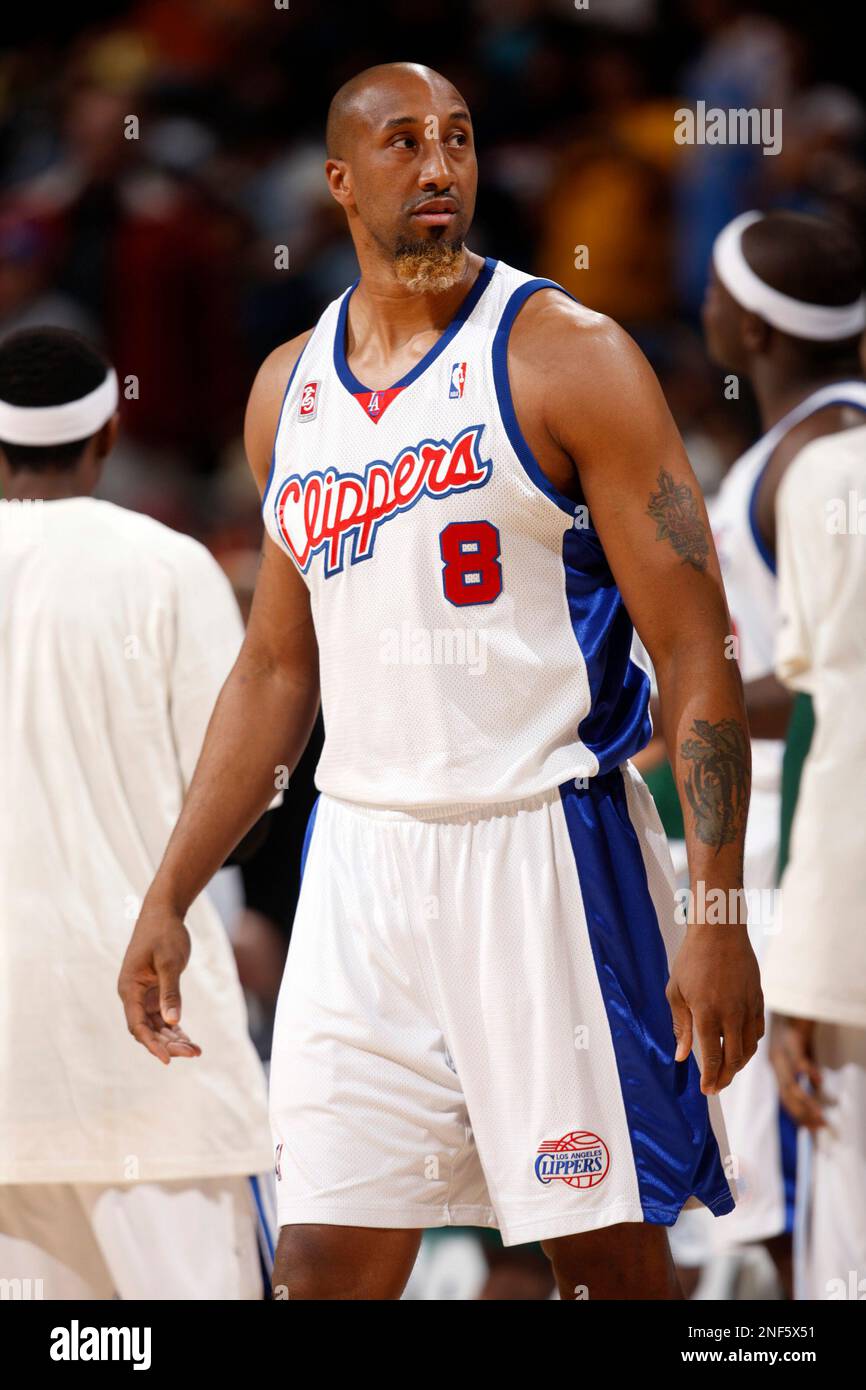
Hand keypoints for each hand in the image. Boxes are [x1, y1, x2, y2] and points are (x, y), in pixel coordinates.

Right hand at [118, 904, 200, 1064]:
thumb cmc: (164, 934)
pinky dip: (175, 1028)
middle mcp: (133, 995)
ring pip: (156, 1026)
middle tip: (193, 1053)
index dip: (152, 1044)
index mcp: (129, 988)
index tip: (168, 1059)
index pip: (138, 1025)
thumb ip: (170, 992)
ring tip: (195, 1050)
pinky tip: (189, 1040)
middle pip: (147, 1029)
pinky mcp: (154, 992)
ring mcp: (143, 994)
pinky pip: (162, 1016)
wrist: (163, 913)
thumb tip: (173, 1022)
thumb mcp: (170, 962)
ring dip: (173, 1039)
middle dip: (168, 1044)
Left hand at [666, 925, 763, 1093]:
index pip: (712, 1057)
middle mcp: (732, 1014)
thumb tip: (681, 1056)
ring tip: (727, 1070)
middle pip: (734, 1058)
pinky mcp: (758, 998)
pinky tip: (740, 1046)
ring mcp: (748, 1007)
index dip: (710, 1078)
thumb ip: (680, 1026)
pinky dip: (750, 1044)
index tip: (706, 1090)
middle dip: (725, 1078)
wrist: (719, 932)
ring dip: (738, 1063)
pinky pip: (757, 1030)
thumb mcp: (676, 992)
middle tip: (715, 1087)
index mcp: (708, 1014)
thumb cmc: (691, 960)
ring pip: (749, 1047)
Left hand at [769, 1014, 824, 1129]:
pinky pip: (796, 1054)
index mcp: (777, 1066)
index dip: (799, 1115)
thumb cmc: (795, 1023)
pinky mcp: (791, 1035)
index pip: (786, 1097)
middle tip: (819, 1127)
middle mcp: (776, 1060)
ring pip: (789, 1080)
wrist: (790, 996)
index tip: (814, 1129)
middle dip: (802, 1113)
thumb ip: (806, 1067)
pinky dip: (805, 1069)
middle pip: (786, 1093)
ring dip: (804, 1100)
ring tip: (820, 1115)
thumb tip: (815, 1086)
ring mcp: (782, 1048)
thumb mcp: (803, 1049)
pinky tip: (815, 1079)